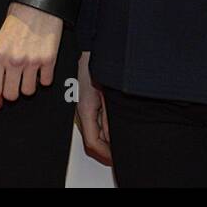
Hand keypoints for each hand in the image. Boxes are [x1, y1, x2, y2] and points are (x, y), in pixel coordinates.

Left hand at [0, 2, 62, 107]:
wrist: (38, 4)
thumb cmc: (18, 19)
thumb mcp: (0, 39)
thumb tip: (0, 82)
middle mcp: (13, 61)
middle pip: (12, 95)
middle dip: (13, 93)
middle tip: (16, 85)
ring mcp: (32, 62)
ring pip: (29, 91)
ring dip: (29, 85)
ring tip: (29, 72)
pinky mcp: (48, 60)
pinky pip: (46, 82)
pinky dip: (44, 77)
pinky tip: (41, 67)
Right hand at [75, 50, 111, 164]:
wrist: (93, 49)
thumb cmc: (97, 65)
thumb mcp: (108, 95)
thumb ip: (108, 118)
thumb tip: (112, 138)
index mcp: (85, 110)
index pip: (93, 143)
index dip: (106, 155)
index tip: (118, 158)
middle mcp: (83, 110)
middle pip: (93, 140)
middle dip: (108, 149)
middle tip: (122, 152)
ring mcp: (85, 106)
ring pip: (94, 131)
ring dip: (108, 138)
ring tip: (123, 140)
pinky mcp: (90, 100)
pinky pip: (96, 120)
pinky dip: (106, 127)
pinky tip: (116, 126)